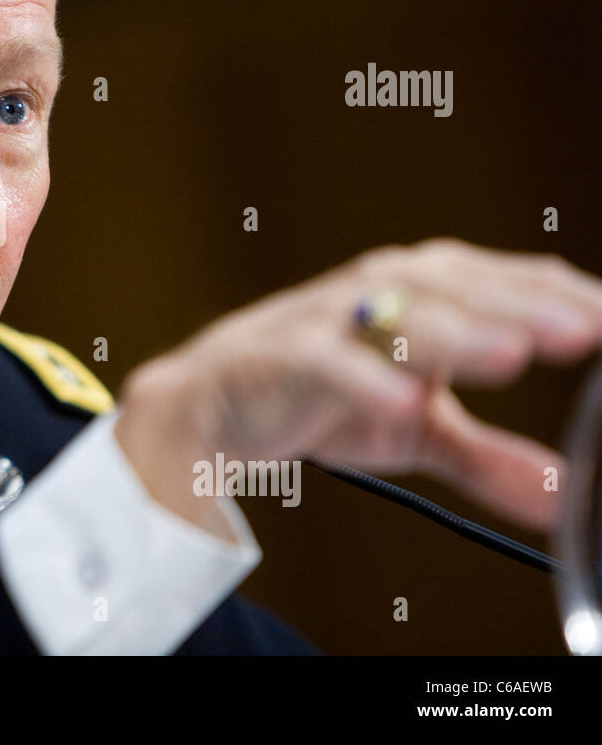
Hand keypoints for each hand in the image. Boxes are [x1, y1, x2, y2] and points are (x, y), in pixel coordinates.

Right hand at [114, 239, 601, 534]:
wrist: (210, 403)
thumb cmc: (314, 395)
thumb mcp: (411, 430)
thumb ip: (486, 457)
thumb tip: (562, 494)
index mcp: (416, 294)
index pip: (502, 281)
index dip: (562, 298)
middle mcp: (375, 291)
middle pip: (456, 288)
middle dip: (520, 307)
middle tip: (585, 331)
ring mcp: (326, 320)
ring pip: (394, 313)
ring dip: (453, 331)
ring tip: (511, 352)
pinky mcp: (282, 356)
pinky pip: (326, 362)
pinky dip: (362, 376)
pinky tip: (403, 397)